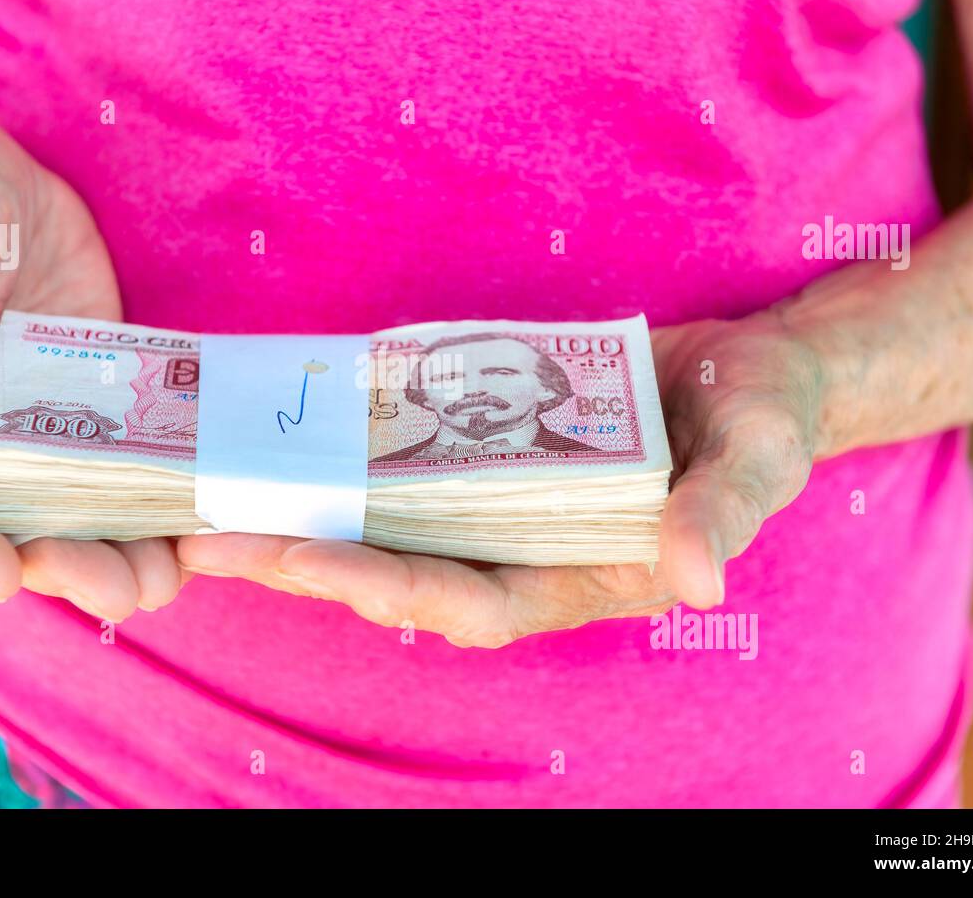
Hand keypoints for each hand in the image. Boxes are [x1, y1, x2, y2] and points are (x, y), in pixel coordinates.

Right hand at [0, 111, 184, 619]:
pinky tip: (184, 533)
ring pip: (51, 513)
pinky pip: (107, 471)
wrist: (5, 177)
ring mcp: (16, 429)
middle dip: (49, 564)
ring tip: (154, 584)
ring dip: (104, 554)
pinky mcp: (80, 414)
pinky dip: (142, 507)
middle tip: (110, 591)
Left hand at [177, 312, 823, 646]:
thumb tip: (696, 578)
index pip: (466, 602)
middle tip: (210, 542)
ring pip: (388, 524)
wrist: (748, 371)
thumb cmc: (762, 420)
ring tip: (218, 500)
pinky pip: (406, 466)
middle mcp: (523, 550)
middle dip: (308, 562)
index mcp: (578, 577)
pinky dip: (348, 461)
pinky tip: (287, 439)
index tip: (303, 564)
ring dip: (307, 517)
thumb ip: (721, 512)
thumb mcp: (757, 459)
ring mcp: (498, 502)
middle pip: (400, 571)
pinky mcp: (485, 452)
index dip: (385, 589)